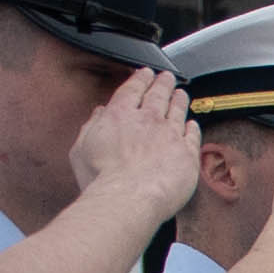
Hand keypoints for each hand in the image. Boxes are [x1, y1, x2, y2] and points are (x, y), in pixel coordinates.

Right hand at [67, 65, 197, 223]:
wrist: (129, 199)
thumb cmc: (102, 180)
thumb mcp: (81, 149)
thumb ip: (91, 127)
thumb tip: (99, 114)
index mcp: (120, 115)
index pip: (133, 89)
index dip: (140, 79)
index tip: (145, 73)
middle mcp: (148, 120)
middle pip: (159, 94)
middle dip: (163, 83)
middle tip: (166, 77)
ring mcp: (170, 135)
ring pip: (178, 110)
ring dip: (179, 99)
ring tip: (181, 94)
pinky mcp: (186, 153)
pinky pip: (192, 134)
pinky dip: (192, 126)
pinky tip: (192, 124)